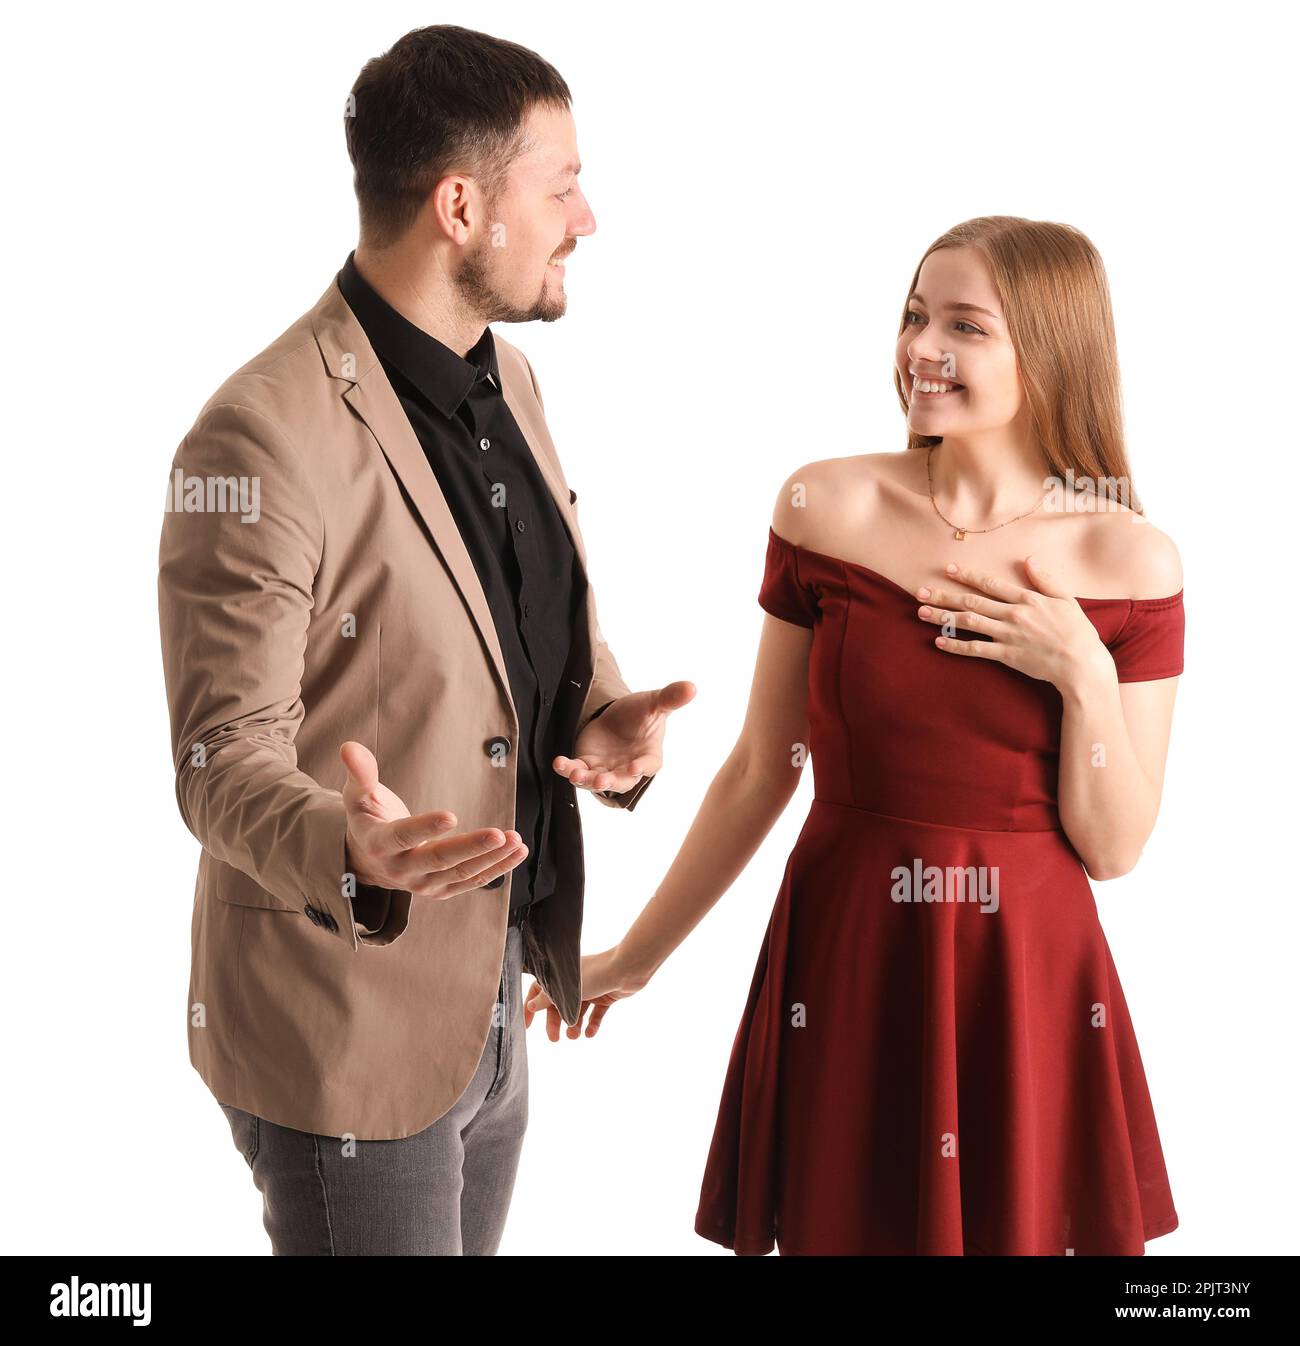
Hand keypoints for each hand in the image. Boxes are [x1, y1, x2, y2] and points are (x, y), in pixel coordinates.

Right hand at [340, 741, 528, 897]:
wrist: (369, 859)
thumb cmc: (368, 818)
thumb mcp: (358, 794)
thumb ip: (360, 772)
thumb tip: (349, 747)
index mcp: (379, 844)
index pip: (403, 837)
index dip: (426, 827)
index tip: (451, 815)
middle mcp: (401, 869)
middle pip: (439, 860)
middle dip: (471, 847)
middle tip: (498, 833)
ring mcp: (423, 884)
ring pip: (460, 873)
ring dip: (491, 858)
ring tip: (515, 839)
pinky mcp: (441, 889)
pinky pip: (472, 882)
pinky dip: (496, 869)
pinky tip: (517, 852)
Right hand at [523, 946, 646, 1039]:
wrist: (627, 969)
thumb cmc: (595, 974)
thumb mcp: (567, 988)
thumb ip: (548, 998)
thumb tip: (531, 1005)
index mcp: (561, 975)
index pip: (539, 991)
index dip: (532, 1007)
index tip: (527, 1026)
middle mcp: (574, 981)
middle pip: (559, 1004)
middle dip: (556, 1022)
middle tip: (555, 1040)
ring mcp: (591, 989)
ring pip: (578, 1011)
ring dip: (574, 1025)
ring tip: (574, 1037)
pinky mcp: (605, 996)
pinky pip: (595, 1013)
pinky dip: (592, 1024)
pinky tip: (590, 1033)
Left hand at [553, 682, 695, 793]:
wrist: (617, 716)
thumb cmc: (641, 713)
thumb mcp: (654, 703)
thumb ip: (670, 698)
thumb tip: (692, 687)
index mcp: (649, 756)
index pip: (648, 765)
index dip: (642, 768)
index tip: (634, 767)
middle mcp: (627, 768)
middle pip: (621, 781)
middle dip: (610, 781)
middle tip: (602, 779)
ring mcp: (606, 768)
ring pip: (595, 780)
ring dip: (585, 780)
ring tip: (575, 774)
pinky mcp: (586, 764)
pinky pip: (575, 770)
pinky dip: (566, 769)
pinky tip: (558, 763)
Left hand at [915, 559, 1113, 691]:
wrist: (1082, 664)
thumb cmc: (1077, 632)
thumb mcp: (1065, 599)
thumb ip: (1045, 579)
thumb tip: (1029, 559)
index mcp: (1027, 599)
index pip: (990, 584)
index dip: (967, 576)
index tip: (947, 570)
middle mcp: (1013, 614)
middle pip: (972, 602)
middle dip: (944, 595)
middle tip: (920, 591)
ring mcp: (1008, 635)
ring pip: (968, 623)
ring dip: (943, 617)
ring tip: (921, 613)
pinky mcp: (1006, 655)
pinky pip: (976, 649)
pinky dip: (956, 646)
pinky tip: (938, 641)